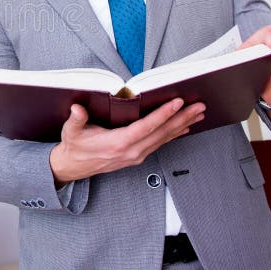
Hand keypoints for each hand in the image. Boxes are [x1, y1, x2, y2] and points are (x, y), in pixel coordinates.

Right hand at [49, 99, 205, 183]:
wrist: (73, 167)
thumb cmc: (74, 147)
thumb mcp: (71, 132)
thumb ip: (76, 119)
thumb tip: (77, 108)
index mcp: (117, 143)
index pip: (146, 127)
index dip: (163, 114)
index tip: (177, 103)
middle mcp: (131, 152)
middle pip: (161, 133)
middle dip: (182, 118)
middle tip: (199, 106)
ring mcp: (136, 156)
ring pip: (164, 139)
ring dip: (182, 125)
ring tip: (197, 114)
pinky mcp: (137, 156)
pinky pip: (159, 144)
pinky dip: (174, 134)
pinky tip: (184, 127)